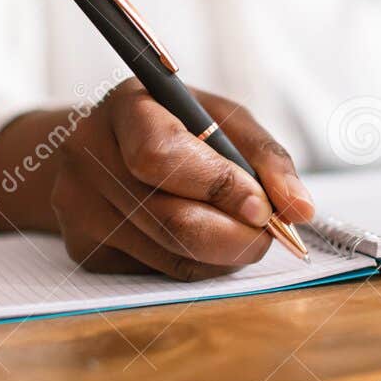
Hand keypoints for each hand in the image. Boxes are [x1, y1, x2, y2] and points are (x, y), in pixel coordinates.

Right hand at [0, 80, 314, 279]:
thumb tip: (301, 210)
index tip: (262, 208)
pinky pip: (159, 272)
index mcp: (125, 108)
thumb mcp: (221, 118)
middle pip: (171, 219)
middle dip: (236, 236)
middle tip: (269, 234)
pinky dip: (198, 263)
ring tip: (242, 232)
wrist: (96, 147)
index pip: (164, 156)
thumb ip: (265, 157)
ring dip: (224, 254)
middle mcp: (89, 157)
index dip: (218, 187)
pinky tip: (203, 238)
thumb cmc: (173, 125)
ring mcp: (79, 209)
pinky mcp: (84, 251)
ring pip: (171, 255)